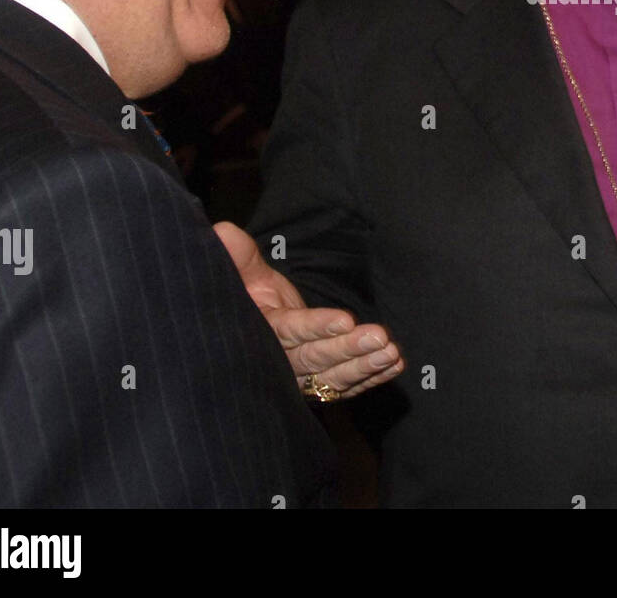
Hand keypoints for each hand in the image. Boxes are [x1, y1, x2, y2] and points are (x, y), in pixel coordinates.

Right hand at [213, 222, 403, 398]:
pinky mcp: (318, 385)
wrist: (257, 323)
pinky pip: (346, 386)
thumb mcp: (244, 272)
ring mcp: (301, 378)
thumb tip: (222, 231)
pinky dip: (372, 377)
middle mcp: (281, 361)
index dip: (317, 326)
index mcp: (262, 331)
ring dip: (365, 366)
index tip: (346, 320)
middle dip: (348, 348)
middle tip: (380, 337)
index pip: (291, 331)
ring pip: (333, 377)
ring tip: (391, 353)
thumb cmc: (252, 293)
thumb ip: (238, 255)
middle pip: (316, 357)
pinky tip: (394, 366)